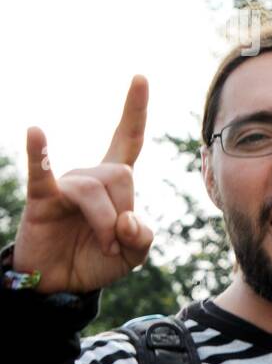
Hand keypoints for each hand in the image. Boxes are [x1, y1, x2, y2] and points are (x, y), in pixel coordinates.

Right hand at [13, 76, 154, 293]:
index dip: (135, 110)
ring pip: (97, 191)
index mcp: (113, 182)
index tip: (140, 77)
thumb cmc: (97, 260)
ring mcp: (64, 185)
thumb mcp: (134, 253)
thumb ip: (144, 236)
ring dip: (106, 226)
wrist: (62, 286)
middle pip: (122, 174)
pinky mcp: (43, 200)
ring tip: (103, 247)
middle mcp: (89, 176)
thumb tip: (127, 220)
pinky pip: (42, 174)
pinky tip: (35, 132)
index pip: (128, 139)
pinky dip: (40, 154)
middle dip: (126, 213)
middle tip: (116, 242)